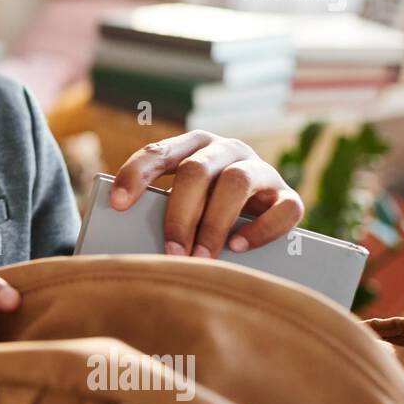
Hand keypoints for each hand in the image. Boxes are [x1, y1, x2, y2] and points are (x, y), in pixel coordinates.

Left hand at [109, 129, 303, 258]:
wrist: (259, 210)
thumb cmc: (205, 207)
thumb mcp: (180, 199)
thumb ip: (156, 206)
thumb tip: (124, 237)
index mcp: (194, 145)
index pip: (159, 152)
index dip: (136, 175)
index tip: (117, 204)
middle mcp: (228, 149)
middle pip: (197, 171)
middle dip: (180, 214)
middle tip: (171, 252)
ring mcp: (261, 169)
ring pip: (237, 182)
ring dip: (214, 223)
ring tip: (200, 258)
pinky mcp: (287, 196)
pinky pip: (282, 208)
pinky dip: (260, 229)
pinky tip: (237, 247)